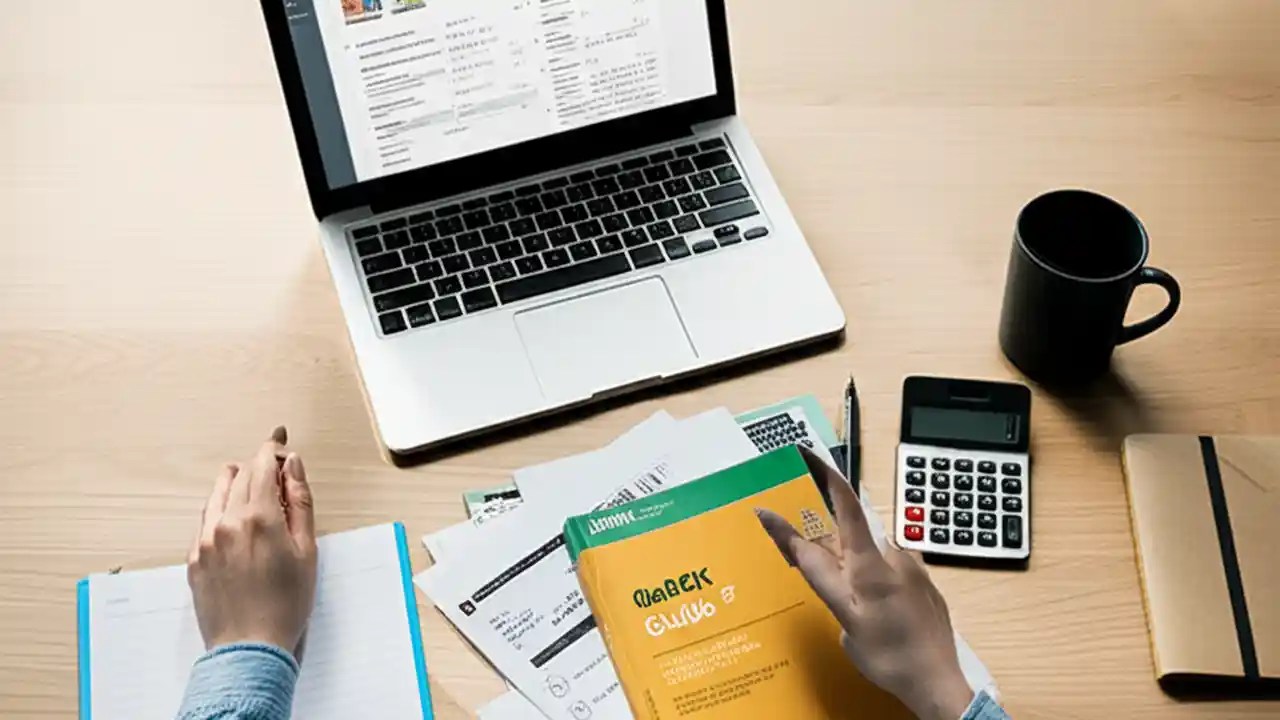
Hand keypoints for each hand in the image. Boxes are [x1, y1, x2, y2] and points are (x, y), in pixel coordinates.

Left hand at [187, 427, 317, 655]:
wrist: (249, 647)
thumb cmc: (286, 604)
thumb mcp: (307, 550)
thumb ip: (299, 501)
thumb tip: (292, 465)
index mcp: (258, 517)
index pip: (261, 464)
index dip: (271, 448)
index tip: (279, 440)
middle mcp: (225, 523)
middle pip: (238, 475)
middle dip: (258, 468)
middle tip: (277, 477)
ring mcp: (205, 541)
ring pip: (217, 494)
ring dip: (236, 486)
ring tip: (256, 498)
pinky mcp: (194, 559)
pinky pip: (206, 521)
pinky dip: (223, 513)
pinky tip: (239, 527)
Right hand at [756, 463, 972, 719]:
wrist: (939, 683)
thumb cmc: (889, 655)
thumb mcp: (844, 616)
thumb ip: (817, 571)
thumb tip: (790, 535)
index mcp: (872, 560)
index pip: (845, 502)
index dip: (824, 473)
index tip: (805, 452)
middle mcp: (895, 555)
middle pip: (851, 534)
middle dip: (829, 548)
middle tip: (820, 581)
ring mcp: (913, 569)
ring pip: (869, 558)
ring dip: (853, 573)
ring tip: (852, 613)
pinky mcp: (923, 584)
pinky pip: (888, 573)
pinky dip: (873, 584)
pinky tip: (875, 615)